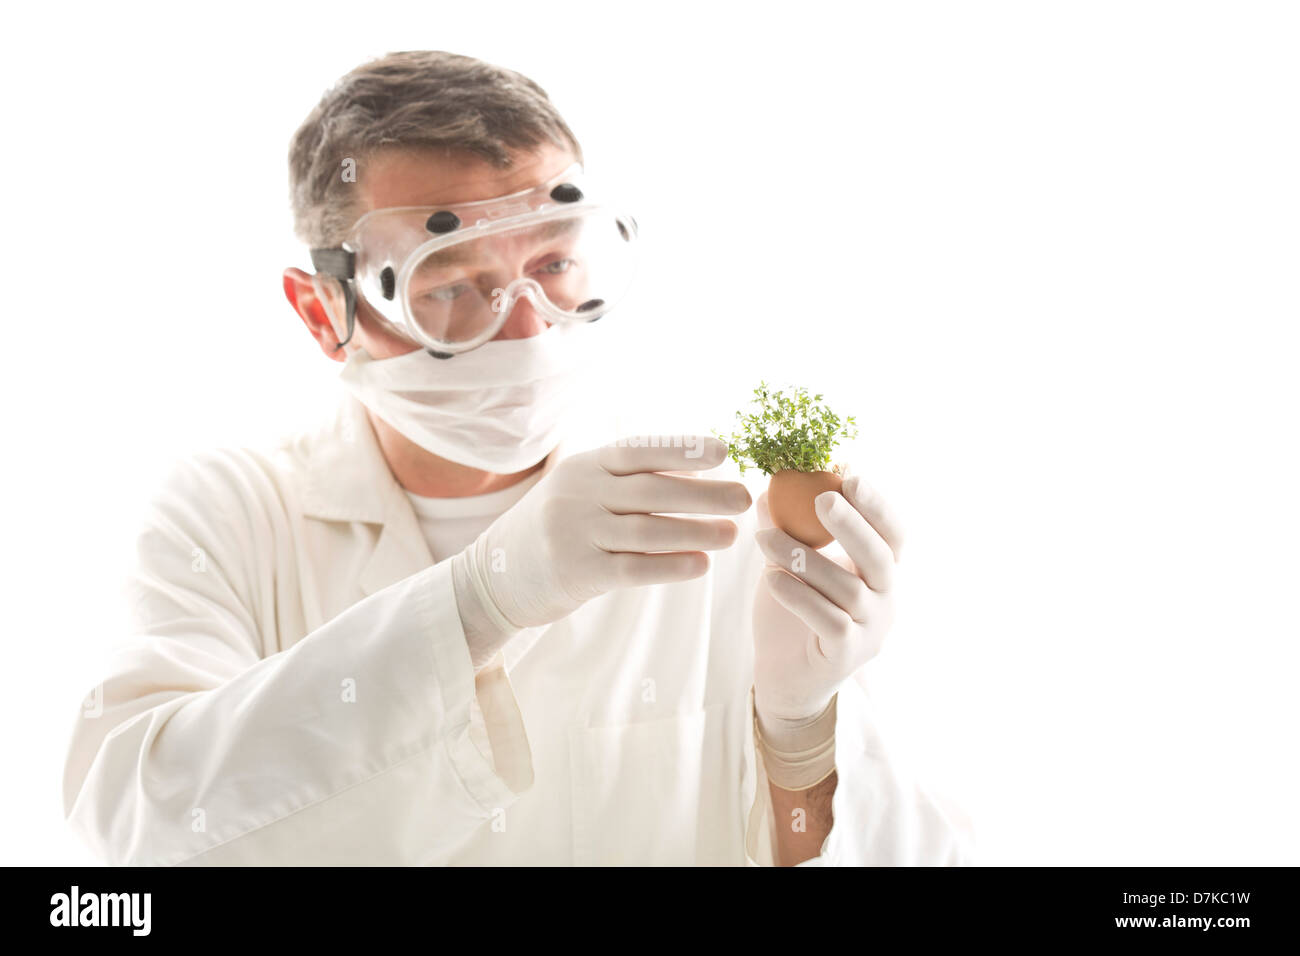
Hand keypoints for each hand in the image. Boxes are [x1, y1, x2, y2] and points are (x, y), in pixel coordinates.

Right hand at [454, 436, 751, 634]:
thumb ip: (628, 482)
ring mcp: (575, 533)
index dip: (682, 449)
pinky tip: (700, 565)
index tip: (724, 452)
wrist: (495, 575)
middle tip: (744, 497)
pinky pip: (632, 568)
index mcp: (585, 467)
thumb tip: (700, 474)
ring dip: (697, 532)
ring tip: (732, 535)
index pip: (639, 450)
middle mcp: (579, 494)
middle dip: (704, 493)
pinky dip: (670, 566)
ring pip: (647, 530)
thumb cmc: (558, 528)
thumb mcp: (582, 491)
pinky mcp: (576, 573)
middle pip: (652, 491)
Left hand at [752, 474, 904, 726]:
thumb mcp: (789, 565)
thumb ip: (785, 530)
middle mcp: (885, 601)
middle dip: (854, 525)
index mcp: (880, 573)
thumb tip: (767, 489)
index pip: (893, 534)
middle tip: (823, 498)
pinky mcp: (846, 656)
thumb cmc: (794, 612)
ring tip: (764, 538)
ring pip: (847, 589)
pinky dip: (798, 596)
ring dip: (804, 558)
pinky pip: (827, 620)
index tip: (851, 475)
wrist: (784, 676)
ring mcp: (870, 631)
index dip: (877, 505)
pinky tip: (770, 578)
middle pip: (880, 558)